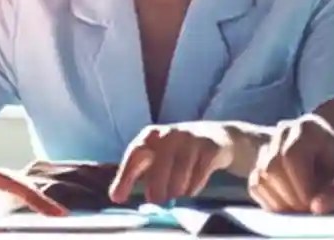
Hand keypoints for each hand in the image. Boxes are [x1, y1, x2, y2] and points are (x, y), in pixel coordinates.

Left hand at [111, 123, 235, 204]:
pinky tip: (191, 189)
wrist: (216, 136)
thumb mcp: (157, 156)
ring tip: (176, 194)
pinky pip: (198, 176)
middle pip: (159, 168)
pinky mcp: (210, 148)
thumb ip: (139, 174)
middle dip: (157, 189)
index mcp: (152, 135)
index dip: (125, 177)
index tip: (117, 198)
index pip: (134, 154)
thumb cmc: (178, 151)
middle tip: (157, 201)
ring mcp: (191, 139)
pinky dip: (193, 188)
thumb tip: (117, 197)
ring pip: (180, 175)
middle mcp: (170, 133)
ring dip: (176, 191)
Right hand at [249, 114, 333, 213]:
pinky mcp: (260, 163)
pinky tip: (292, 206)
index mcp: (310, 126)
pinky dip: (271, 202)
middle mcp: (285, 130)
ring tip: (304, 209)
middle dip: (291, 196)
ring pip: (262, 178)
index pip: (292, 156)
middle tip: (309, 212)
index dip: (301, 186)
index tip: (316, 207)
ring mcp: (270, 145)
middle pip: (273, 167)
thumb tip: (317, 207)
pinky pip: (255, 185)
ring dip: (281, 202)